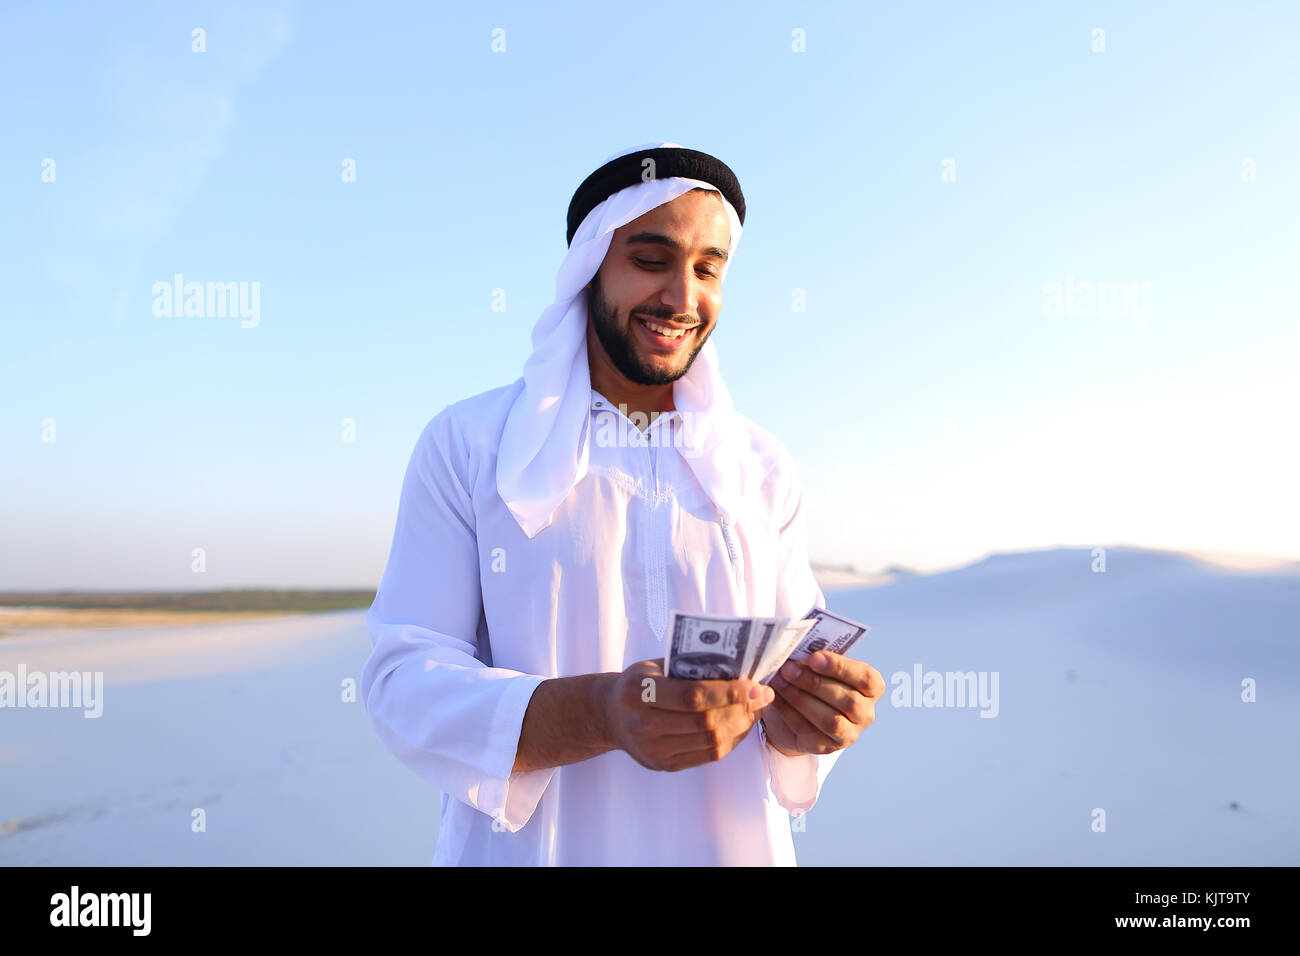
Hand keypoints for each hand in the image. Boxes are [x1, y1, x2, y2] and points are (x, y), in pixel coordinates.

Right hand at [602, 659, 775, 771]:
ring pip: (711, 742)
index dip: (729, 692)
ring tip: (755, 709)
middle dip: (742, 709)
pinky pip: (708, 755)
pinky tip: (740, 725)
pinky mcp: (663, 765)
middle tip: (763, 696)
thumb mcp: (657, 665)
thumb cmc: (641, 682)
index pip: (693, 696)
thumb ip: (690, 667)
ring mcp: (652, 750)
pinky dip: (731, 740)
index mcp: (638, 692)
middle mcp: (642, 724)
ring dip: (741, 726)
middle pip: (706, 722)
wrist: (610, 714)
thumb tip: (741, 670)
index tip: (756, 685)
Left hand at [761, 651, 883, 755]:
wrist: (797, 711)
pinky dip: (789, 713)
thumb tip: (797, 649)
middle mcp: (866, 713)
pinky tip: (775, 698)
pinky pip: (808, 731)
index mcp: (871, 687)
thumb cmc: (812, 678)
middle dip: (815, 683)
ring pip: (830, 720)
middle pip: (848, 701)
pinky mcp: (826, 747)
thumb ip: (816, 657)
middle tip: (788, 669)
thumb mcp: (817, 665)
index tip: (813, 658)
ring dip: (801, 699)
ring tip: (779, 682)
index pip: (866, 678)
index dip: (841, 667)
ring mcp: (849, 734)